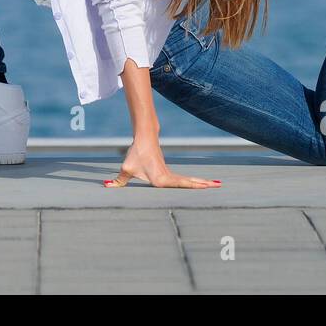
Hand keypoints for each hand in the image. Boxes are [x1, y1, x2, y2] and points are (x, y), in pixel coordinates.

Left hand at [104, 137, 221, 188]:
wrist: (144, 138)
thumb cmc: (136, 154)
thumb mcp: (126, 169)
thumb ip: (118, 181)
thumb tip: (107, 186)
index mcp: (162, 180)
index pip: (182, 185)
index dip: (195, 186)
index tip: (207, 186)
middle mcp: (169, 178)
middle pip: (190, 183)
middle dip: (204, 186)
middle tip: (219, 186)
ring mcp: (170, 175)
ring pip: (189, 181)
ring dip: (203, 184)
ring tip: (217, 185)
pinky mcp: (169, 173)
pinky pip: (185, 180)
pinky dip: (195, 183)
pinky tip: (202, 184)